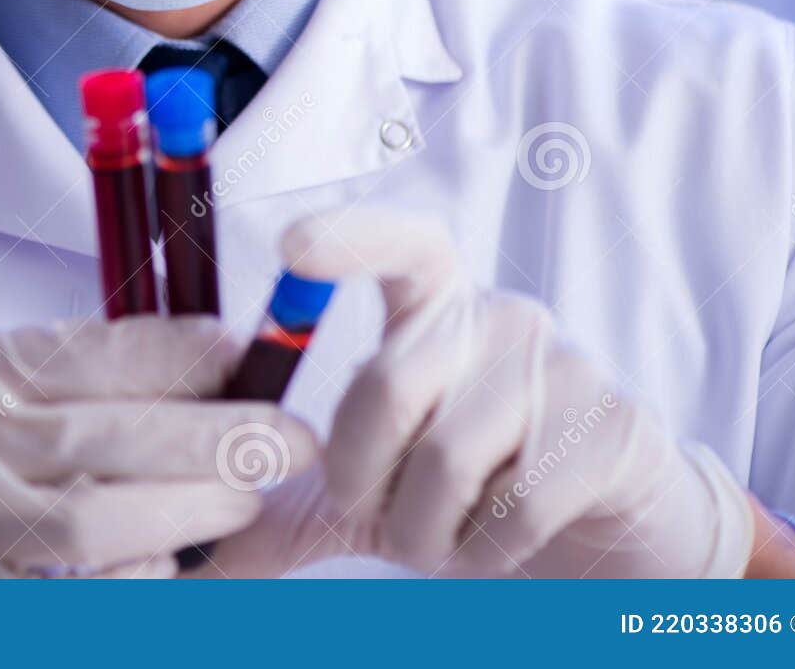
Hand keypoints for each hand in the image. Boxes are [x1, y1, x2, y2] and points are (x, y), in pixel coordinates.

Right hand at [0, 316, 317, 577]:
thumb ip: (51, 367)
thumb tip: (185, 357)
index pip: (87, 356)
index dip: (180, 351)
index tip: (242, 348)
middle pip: (106, 443)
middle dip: (215, 440)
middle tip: (291, 436)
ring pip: (93, 531)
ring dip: (188, 515)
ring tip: (248, 499)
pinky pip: (61, 602)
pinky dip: (130, 586)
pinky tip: (175, 563)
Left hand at [205, 209, 755, 578]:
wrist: (603, 525)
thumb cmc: (463, 486)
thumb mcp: (371, 488)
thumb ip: (286, 505)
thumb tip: (185, 559)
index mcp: (432, 304)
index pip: (401, 242)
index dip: (349, 235)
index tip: (290, 242)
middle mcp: (495, 315)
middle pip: (384, 385)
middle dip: (356, 477)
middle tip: (374, 515)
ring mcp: (561, 361)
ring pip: (445, 464)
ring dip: (423, 534)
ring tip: (442, 537)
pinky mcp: (609, 424)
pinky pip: (515, 509)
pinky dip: (486, 553)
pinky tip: (500, 541)